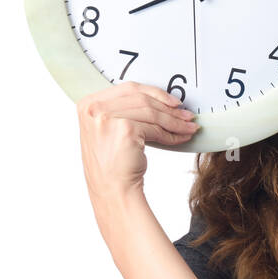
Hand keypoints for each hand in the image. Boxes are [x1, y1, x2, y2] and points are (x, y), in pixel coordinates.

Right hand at [77, 82, 198, 203]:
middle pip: (142, 99)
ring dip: (175, 121)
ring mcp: (108, 118)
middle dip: (168, 107)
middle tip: (186, 115)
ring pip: (152, 113)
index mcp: (88, 104)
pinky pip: (155, 129)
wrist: (111, 189)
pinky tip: (180, 138)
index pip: (128, 89)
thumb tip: (157, 101)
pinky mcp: (125, 130)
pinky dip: (171, 134)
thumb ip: (121, 111)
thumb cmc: (111, 164)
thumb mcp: (108, 130)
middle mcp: (94, 108)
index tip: (172, 101)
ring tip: (189, 127)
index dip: (154, 93)